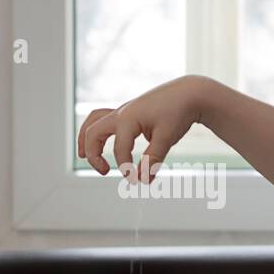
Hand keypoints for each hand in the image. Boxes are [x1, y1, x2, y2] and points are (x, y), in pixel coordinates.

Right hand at [76, 75, 210, 181]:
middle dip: (94, 154)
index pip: (120, 149)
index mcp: (128, 117)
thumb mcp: (167, 137)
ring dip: (87, 139)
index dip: (126, 168)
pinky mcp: (129, 112)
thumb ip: (153, 159)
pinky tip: (109, 145)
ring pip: (94, 122)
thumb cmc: (178, 111)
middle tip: (105, 171)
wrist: (189, 93)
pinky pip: (105, 120)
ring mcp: (123, 111)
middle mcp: (121, 112)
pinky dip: (100, 132)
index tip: (137, 180)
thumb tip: (143, 180)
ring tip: (85, 156)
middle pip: (93, 132)